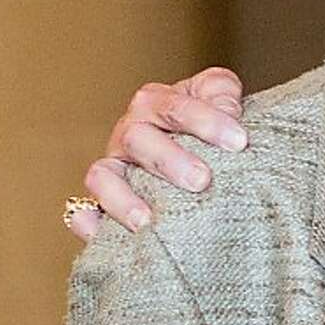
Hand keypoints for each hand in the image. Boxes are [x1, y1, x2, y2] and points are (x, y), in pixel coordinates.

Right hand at [65, 69, 247, 239]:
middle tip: (201, 180)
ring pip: (103, 176)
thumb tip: (226, 108)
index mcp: (155, 105)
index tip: (239, 141)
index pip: (174, 106)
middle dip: (169, 159)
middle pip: (137, 139)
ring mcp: (114, 168)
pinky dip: (87, 220)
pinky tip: (96, 230)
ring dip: (123, 198)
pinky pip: (85, 209)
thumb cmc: (210, 128)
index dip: (205, 120)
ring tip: (147, 220)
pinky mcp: (105, 203)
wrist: (201, 154)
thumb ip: (222, 94)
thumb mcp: (219, 100)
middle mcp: (130, 134)